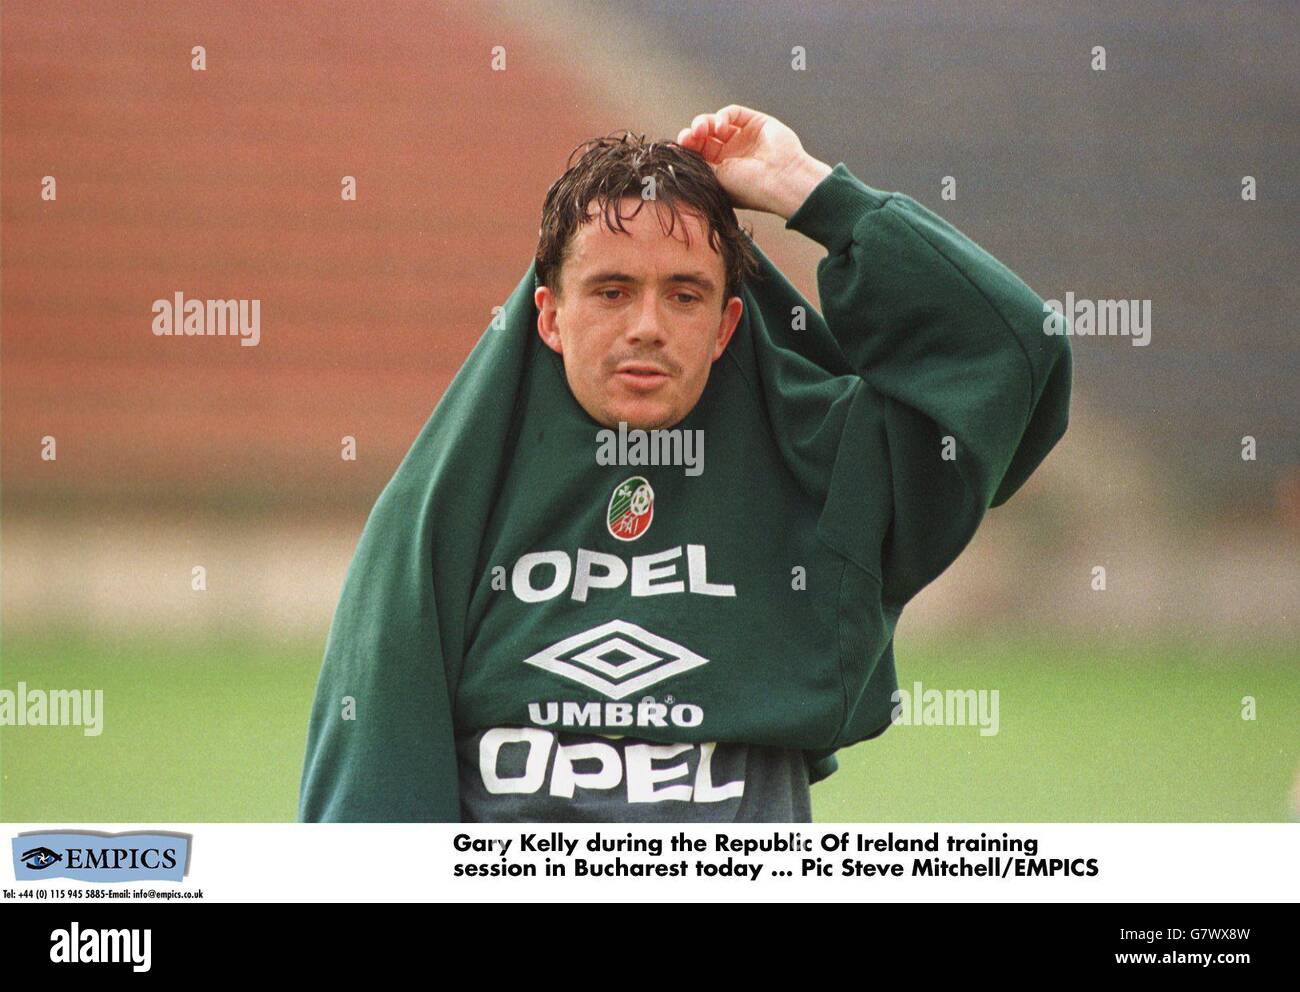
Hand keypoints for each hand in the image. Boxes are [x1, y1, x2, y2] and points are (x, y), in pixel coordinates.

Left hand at [675, 105, 831, 219]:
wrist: (781, 181)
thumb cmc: (749, 188)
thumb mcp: (715, 179)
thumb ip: (696, 163)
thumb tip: (673, 151)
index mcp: (721, 172)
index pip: (696, 154)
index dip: (685, 148)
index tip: (677, 147)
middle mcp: (732, 154)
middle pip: (703, 137)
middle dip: (693, 134)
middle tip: (689, 137)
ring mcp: (743, 138)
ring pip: (715, 123)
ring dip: (703, 123)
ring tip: (702, 130)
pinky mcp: (755, 122)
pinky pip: (732, 112)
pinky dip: (722, 116)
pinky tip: (720, 126)